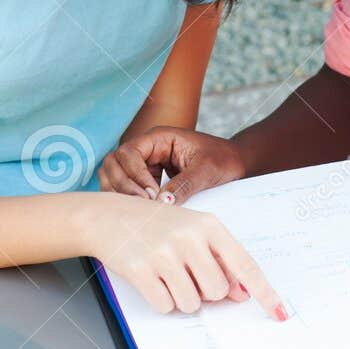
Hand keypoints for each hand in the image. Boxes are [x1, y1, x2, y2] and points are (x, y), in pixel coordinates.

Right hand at [82, 193, 285, 319]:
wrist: (107, 216)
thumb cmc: (155, 225)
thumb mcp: (192, 231)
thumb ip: (219, 259)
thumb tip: (241, 293)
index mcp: (208, 225)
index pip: (244, 265)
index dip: (264, 292)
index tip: (279, 313)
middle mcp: (189, 237)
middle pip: (217, 291)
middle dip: (203, 291)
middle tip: (184, 273)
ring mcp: (164, 253)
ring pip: (191, 303)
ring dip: (180, 297)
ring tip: (165, 273)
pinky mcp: (141, 270)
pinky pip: (165, 305)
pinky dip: (160, 300)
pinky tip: (150, 278)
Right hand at [98, 126, 248, 203]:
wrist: (235, 163)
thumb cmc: (223, 160)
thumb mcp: (206, 171)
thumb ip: (184, 185)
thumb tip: (161, 203)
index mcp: (159, 137)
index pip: (129, 152)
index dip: (134, 174)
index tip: (151, 194)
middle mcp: (148, 147)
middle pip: (115, 162)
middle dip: (122, 184)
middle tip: (141, 204)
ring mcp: (146, 162)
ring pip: (115, 174)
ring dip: (121, 191)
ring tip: (139, 209)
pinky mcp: (148, 177)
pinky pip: (127, 186)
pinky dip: (128, 198)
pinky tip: (141, 211)